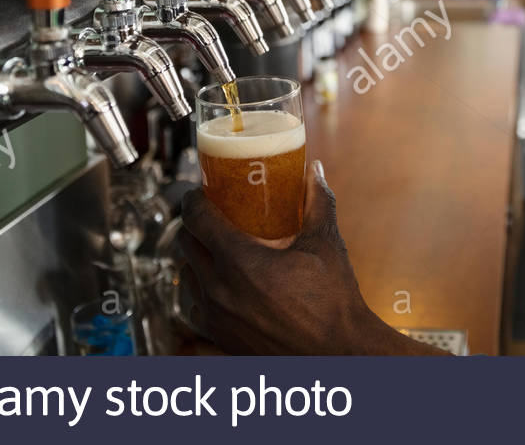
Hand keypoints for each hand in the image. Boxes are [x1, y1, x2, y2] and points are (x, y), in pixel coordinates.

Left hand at [178, 160, 446, 354]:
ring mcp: (216, 316)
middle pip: (187, 244)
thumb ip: (317, 202)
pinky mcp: (220, 336)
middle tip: (212, 214)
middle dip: (195, 224)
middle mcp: (219, 289)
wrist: (337, 352)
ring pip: (187, 275)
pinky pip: (196, 304)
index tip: (200, 191)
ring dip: (196, 256)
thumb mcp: (325, 244)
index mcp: (239, 262)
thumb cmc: (333, 300)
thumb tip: (315, 171)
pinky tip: (222, 283)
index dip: (194, 200)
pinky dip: (202, 287)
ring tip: (216, 247)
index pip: (197, 219)